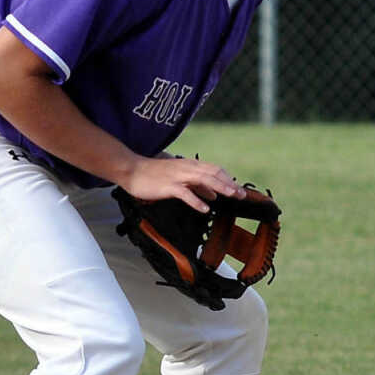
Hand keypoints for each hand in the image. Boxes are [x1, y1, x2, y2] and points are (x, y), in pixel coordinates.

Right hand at [118, 156, 244, 212]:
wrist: (132, 170)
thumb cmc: (154, 174)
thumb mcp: (179, 178)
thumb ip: (196, 185)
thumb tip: (212, 194)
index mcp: (190, 165)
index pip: (215, 170)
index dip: (228, 179)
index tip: (240, 189)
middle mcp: (187, 168)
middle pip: (213, 174)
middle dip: (229, 184)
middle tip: (242, 194)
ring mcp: (178, 176)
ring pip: (203, 180)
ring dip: (220, 188)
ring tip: (231, 196)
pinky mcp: (168, 185)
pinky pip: (185, 193)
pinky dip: (196, 200)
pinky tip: (205, 208)